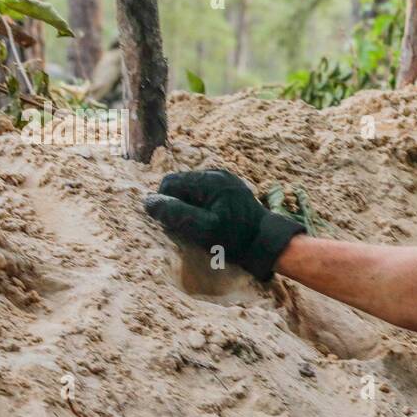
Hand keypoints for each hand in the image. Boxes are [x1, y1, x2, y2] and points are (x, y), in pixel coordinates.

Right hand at [143, 169, 306, 281]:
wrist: (267, 242)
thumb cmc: (235, 238)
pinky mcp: (231, 189)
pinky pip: (206, 193)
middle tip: (187, 227)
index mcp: (209, 180)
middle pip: (180, 184)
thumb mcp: (203, 230)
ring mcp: (226, 180)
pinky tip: (211, 221)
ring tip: (201, 226)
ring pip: (192, 189)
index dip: (166, 204)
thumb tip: (149, 202)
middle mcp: (217, 174)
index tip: (175, 224)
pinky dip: (202, 205)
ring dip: (189, 205)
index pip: (169, 184)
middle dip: (177, 204)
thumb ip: (176, 214)